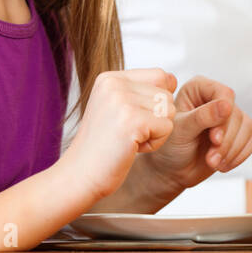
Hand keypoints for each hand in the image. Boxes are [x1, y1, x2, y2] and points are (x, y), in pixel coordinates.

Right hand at [58, 69, 178, 205]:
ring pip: (170, 111)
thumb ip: (142, 91)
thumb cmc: (101, 147)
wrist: (78, 176)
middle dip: (156, 119)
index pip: (159, 75)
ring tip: (128, 140)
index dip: (156, 101)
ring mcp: (122, 101)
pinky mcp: (132, 121)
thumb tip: (173, 79)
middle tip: (127, 134)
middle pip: (167, 95)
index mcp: (110, 78)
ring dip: (156, 132)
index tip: (130, 120)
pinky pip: (167, 127)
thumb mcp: (117, 109)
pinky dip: (155, 143)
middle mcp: (114, 84)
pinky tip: (131, 148)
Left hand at [145, 76, 251, 192]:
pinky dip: (238, 156)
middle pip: (237, 114)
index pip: (224, 93)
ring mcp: (228, 117)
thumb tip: (226, 105)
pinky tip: (222, 163)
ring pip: (247, 127)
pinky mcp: (238, 133)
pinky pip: (251, 141)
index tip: (214, 137)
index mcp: (199, 89)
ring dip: (232, 150)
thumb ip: (202, 117)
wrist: (171, 171)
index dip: (224, 115)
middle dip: (226, 140)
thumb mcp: (181, 131)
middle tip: (211, 157)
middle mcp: (216, 99)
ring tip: (213, 162)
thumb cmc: (169, 147)